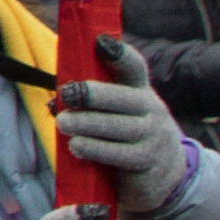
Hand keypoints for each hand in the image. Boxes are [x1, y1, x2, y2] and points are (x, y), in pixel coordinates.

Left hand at [50, 47, 191, 219]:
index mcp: (140, 91)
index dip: (119, 54)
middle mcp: (150, 110)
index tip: (100, 42)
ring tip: (63, 123)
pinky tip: (76, 146)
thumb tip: (53, 104)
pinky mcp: (147, 162)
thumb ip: (90, 104)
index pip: (134, 68)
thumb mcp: (118, 114)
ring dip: (88, 124)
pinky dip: (96, 149)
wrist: (166, 176)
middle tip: (66, 94)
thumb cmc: (129, 135)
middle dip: (94, 94)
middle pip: (124, 98)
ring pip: (119, 127)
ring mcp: (152, 137)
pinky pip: (120, 154)